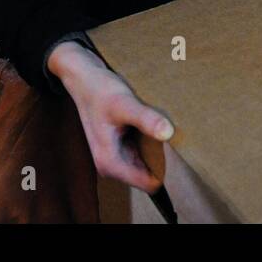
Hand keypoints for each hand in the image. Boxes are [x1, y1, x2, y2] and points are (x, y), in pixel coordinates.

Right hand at [49, 41, 173, 193]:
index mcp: (110, 163)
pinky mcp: (119, 147)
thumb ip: (145, 119)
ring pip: (147, 164)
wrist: (84, 78)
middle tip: (176, 138)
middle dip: (163, 161)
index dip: (165, 171)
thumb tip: (168, 133)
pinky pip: (143, 153)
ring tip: (164, 128)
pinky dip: (151, 143)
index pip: (149, 184)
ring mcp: (115, 157)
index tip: (177, 151)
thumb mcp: (125, 104)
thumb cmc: (100, 90)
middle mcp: (111, 166)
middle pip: (149, 176)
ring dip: (157, 151)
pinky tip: (155, 126)